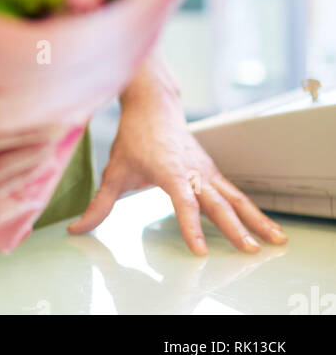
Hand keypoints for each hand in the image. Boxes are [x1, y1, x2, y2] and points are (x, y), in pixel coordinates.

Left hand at [66, 80, 288, 254]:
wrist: (154, 104)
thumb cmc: (134, 137)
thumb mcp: (113, 171)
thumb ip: (99, 205)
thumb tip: (77, 230)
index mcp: (169, 170)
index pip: (183, 202)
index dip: (191, 227)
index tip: (200, 250)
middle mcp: (193, 170)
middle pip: (217, 202)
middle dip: (235, 228)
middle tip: (249, 251)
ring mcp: (206, 170)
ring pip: (235, 197)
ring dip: (255, 220)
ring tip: (276, 240)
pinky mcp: (212, 172)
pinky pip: (236, 193)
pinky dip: (253, 211)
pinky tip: (266, 228)